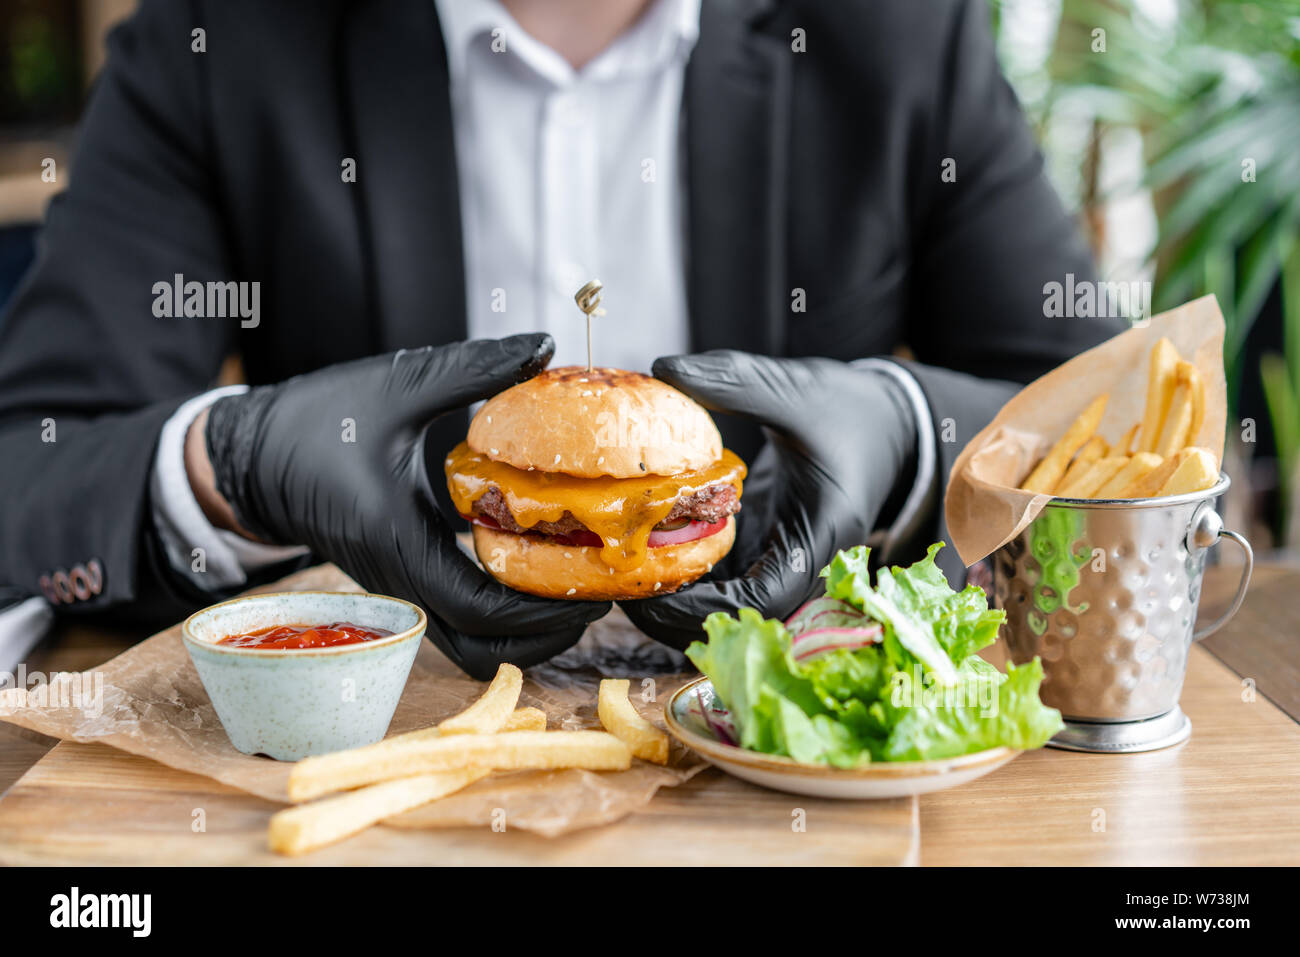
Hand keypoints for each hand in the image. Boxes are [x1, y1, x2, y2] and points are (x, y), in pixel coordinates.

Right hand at [200, 334, 610, 677]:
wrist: (255, 455)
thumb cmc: (319, 420)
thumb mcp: (399, 385)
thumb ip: (473, 367)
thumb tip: (542, 345)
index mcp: (399, 542)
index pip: (478, 609)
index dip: (539, 612)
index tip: (588, 592)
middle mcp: (402, 580)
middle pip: (482, 648)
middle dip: (543, 635)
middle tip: (595, 598)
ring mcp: (402, 588)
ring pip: (469, 645)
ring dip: (524, 632)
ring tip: (573, 591)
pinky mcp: (404, 580)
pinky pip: (458, 621)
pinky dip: (502, 615)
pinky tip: (537, 571)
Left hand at [620, 351, 916, 648]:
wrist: (888, 420)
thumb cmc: (851, 408)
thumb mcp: (795, 390)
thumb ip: (735, 381)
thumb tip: (666, 367)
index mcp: (820, 533)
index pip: (766, 598)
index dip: (710, 609)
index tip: (657, 596)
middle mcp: (805, 559)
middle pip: (744, 618)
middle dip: (683, 616)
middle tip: (626, 594)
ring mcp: (787, 558)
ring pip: (734, 607)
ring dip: (683, 604)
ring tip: (628, 582)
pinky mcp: (772, 548)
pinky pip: (730, 581)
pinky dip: (692, 578)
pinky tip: (650, 559)